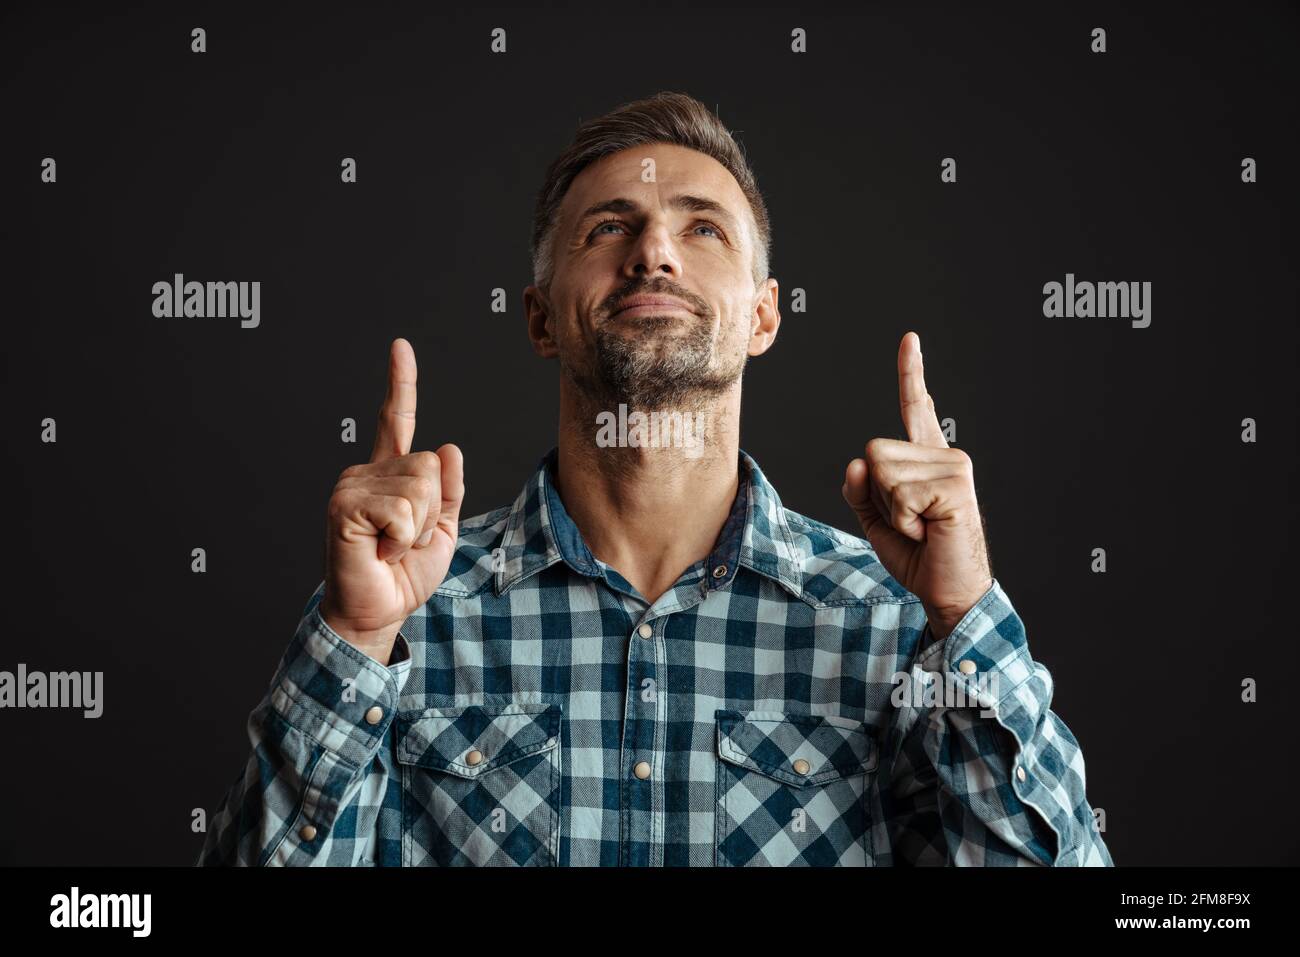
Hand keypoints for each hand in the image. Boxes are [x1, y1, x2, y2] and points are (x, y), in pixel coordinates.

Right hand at [319, 338, 464, 661]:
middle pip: (430, 464)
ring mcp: (351, 487)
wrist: (379, 612)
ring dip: (418, 527)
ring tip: (392, 546)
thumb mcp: (442, 530)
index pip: (397, 420)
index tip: (401, 346)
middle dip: (433, 510)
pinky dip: (403, 537)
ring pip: (420, 487)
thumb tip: (449, 446)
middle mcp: (365, 472)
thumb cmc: (404, 574)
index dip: (401, 383)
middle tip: (405, 540)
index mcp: (389, 474)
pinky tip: (382, 550)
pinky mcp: (345, 507)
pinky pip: (402, 508)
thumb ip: (449, 491)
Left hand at [841, 332, 991, 642]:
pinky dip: (903, 519)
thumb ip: (861, 490)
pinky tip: (929, 530)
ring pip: (882, 471)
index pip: (916, 408)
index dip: (911, 373)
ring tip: (922, 526)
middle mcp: (944, 455)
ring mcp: (953, 466)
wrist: (948, 590)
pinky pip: (898, 492)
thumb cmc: (919, 556)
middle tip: (911, 521)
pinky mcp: (955, 484)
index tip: (909, 339)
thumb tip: (855, 464)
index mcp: (926, 459)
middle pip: (874, 452)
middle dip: (877, 494)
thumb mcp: (877, 520)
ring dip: (892, 510)